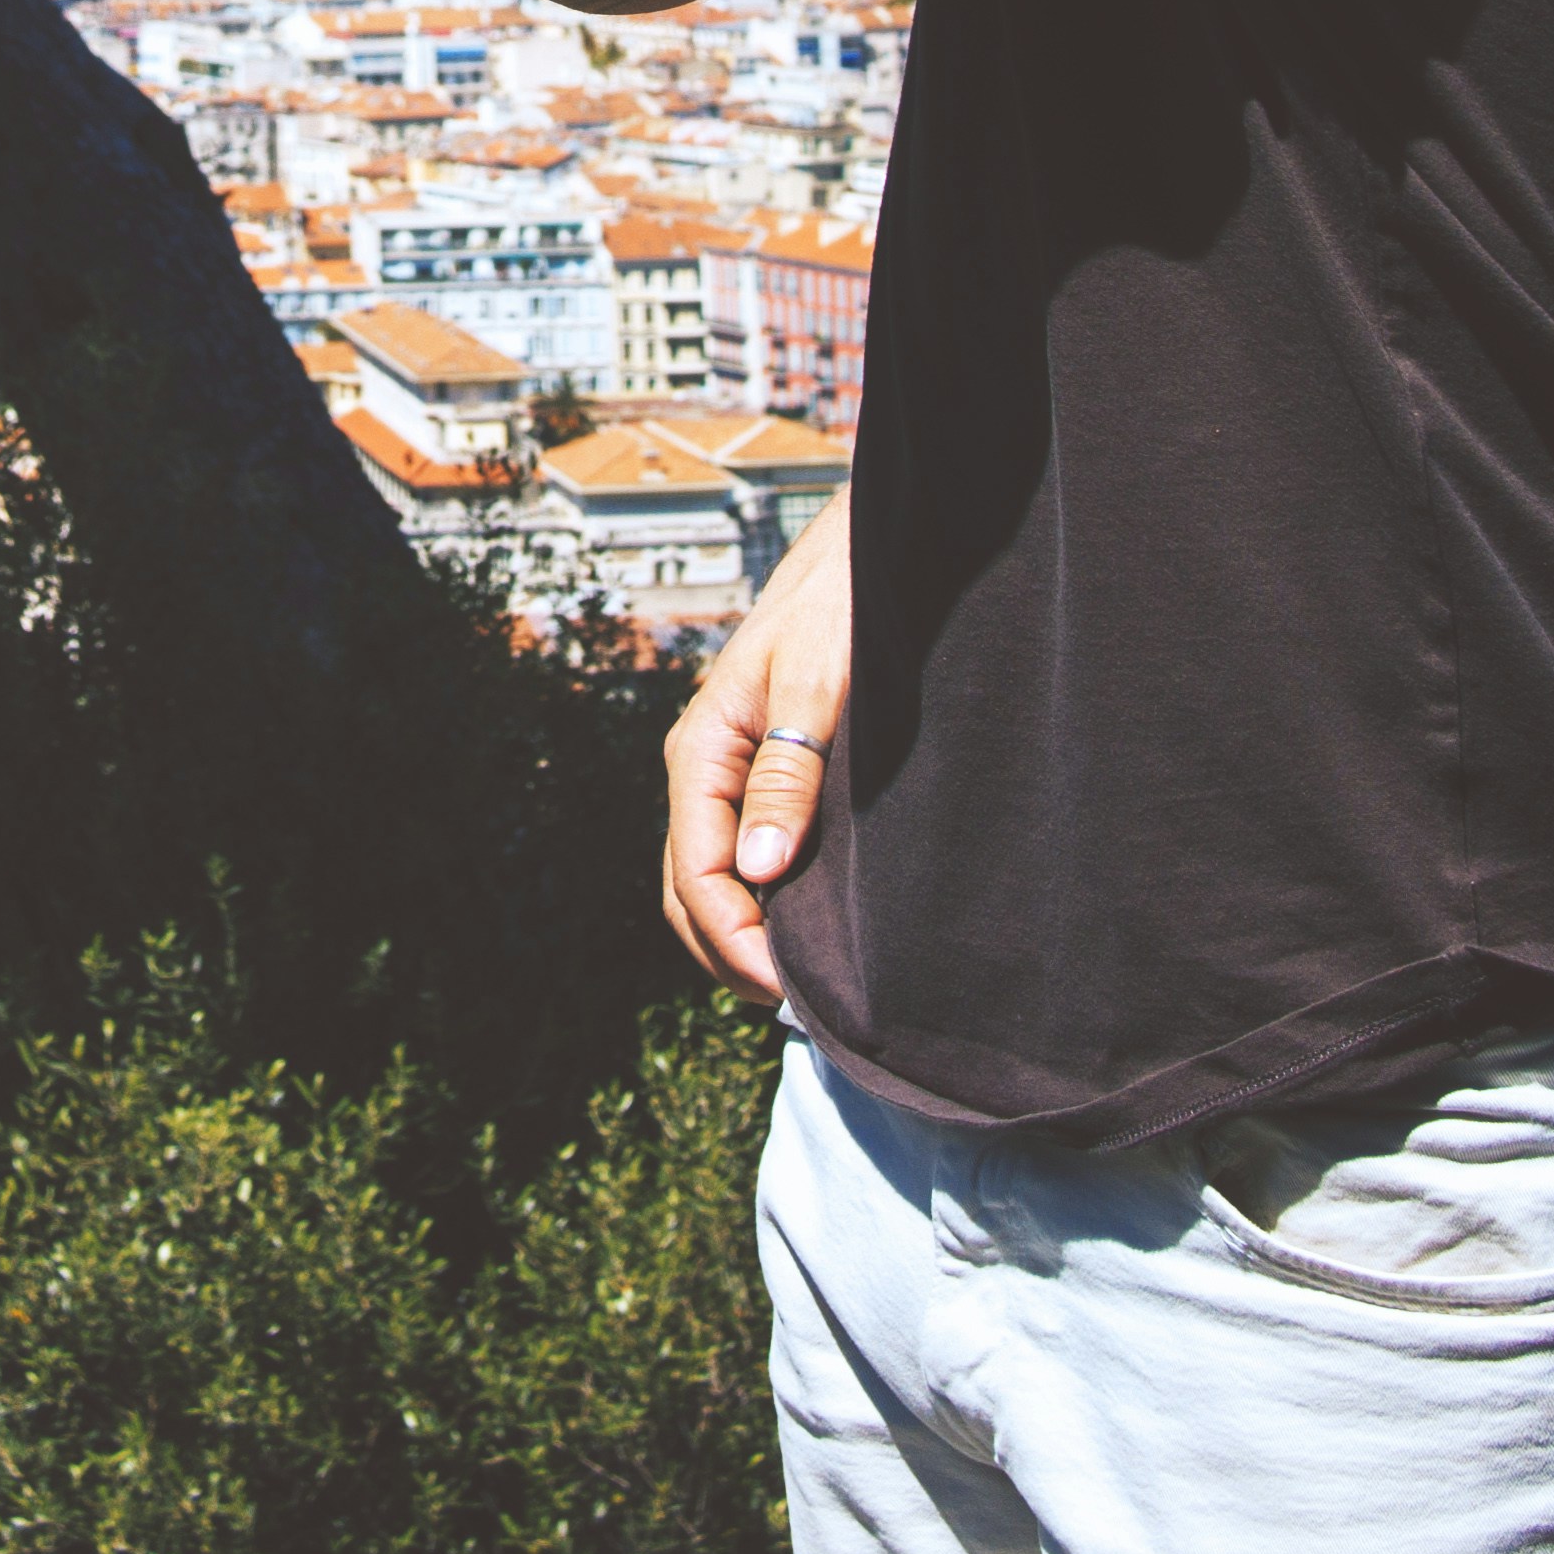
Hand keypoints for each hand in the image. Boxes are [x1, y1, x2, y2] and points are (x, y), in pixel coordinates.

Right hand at [663, 485, 850, 1005]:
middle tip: (799, 1006)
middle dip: (730, 954)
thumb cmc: (843, 605)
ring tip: (806, 981)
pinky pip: (744, 852)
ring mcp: (729, 769)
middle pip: (690, 890)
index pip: (697, 877)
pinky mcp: (762, 768)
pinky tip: (810, 925)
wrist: (863, 547)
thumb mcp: (817, 685)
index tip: (789, 992)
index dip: (734, 945)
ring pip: (712, 877)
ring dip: (743, 934)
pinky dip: (762, 903)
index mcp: (701, 750)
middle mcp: (703, 766)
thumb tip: (759, 872)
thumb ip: (787, 775)